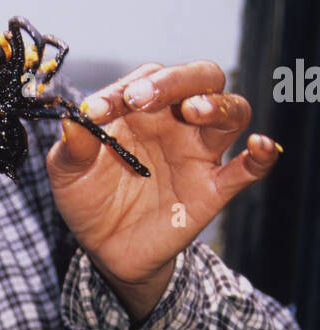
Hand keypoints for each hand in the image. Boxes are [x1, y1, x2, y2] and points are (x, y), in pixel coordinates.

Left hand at [45, 60, 280, 315]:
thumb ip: (72, 147)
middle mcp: (176, 123)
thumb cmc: (89, 199)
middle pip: (199, 79)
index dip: (122, 90)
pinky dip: (261, 155)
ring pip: (230, 112)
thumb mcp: (67, 173)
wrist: (105, 249)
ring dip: (217, 105)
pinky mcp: (213, 188)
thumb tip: (74, 120)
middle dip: (177, 80)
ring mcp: (198, 153)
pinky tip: (259, 146)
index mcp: (141, 110)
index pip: (145, 81)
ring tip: (193, 111)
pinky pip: (248, 168)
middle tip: (144, 98)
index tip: (95, 112)